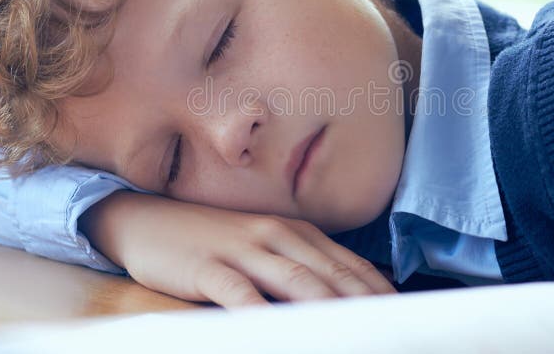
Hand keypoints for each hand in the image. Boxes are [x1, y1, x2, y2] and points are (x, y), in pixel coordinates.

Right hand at [79, 191, 397, 306]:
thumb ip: (302, 265)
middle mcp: (277, 235)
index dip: (380, 293)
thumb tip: (348, 292)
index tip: (406, 317)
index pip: (350, 265)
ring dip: (329, 309)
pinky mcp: (209, 267)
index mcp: (296, 232)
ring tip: (356, 333)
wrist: (147, 218)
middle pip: (333, 275)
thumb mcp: (262, 246)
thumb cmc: (212, 240)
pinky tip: (275, 332)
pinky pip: (242, 295)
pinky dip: (263, 315)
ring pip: (298, 282)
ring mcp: (244, 249)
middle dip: (367, 305)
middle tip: (394, 331)